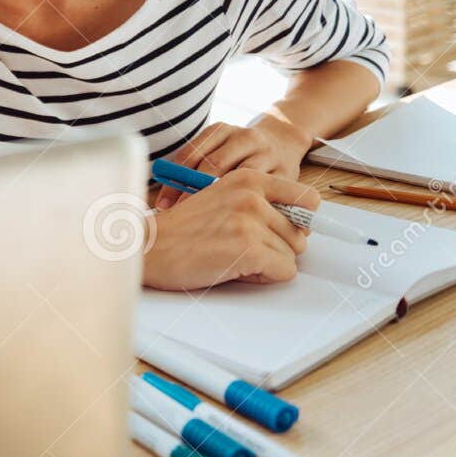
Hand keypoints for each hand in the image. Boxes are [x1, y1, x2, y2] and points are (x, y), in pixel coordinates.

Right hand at [142, 170, 321, 290]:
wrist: (147, 248)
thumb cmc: (180, 230)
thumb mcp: (220, 200)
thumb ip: (256, 204)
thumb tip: (299, 225)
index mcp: (247, 179)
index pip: (307, 198)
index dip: (300, 220)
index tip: (284, 231)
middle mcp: (252, 195)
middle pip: (300, 234)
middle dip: (276, 248)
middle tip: (242, 248)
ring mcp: (251, 221)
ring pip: (291, 255)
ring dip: (266, 264)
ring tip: (232, 256)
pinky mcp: (249, 248)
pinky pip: (284, 272)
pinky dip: (262, 277)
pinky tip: (232, 268)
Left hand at [154, 115, 312, 209]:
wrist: (284, 140)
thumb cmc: (240, 153)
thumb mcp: (217, 149)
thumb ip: (193, 167)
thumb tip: (165, 201)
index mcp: (221, 130)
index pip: (191, 156)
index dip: (174, 182)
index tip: (163, 205)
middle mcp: (245, 138)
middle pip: (214, 165)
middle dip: (194, 193)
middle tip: (182, 216)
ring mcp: (267, 154)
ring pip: (241, 179)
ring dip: (222, 202)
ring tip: (206, 222)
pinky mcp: (286, 172)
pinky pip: (264, 193)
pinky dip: (249, 208)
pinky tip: (237, 222)